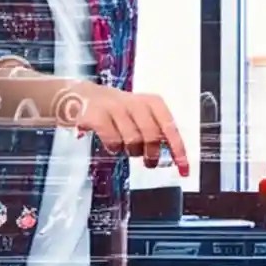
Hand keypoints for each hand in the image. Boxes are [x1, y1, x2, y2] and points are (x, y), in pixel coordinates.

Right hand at [75, 83, 189, 174]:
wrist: (81, 96)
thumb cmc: (117, 110)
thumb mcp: (140, 115)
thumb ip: (156, 131)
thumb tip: (173, 155)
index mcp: (152, 102)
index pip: (170, 127)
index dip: (178, 150)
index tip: (184, 169)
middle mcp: (135, 102)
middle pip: (152, 136)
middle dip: (152, 154)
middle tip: (150, 162)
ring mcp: (115, 107)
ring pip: (133, 141)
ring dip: (131, 151)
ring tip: (126, 147)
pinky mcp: (97, 115)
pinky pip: (113, 141)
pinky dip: (114, 148)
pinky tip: (112, 144)